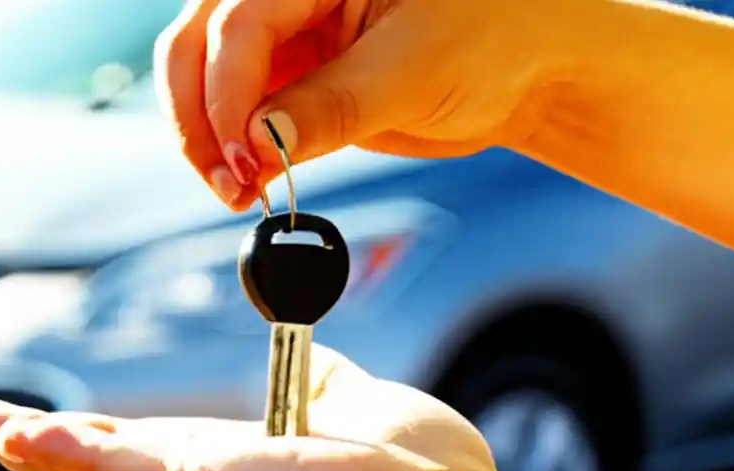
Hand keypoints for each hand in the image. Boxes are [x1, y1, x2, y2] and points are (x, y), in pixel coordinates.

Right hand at [154, 0, 562, 208]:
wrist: (534, 70)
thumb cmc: (499, 38)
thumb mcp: (416, 69)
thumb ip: (332, 106)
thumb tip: (260, 142)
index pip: (241, 18)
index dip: (229, 91)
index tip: (245, 155)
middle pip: (200, 38)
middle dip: (199, 112)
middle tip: (226, 179)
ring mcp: (291, 33)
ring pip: (207, 75)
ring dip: (207, 136)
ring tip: (236, 190)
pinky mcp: (298, 78)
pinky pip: (242, 110)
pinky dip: (236, 148)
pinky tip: (250, 182)